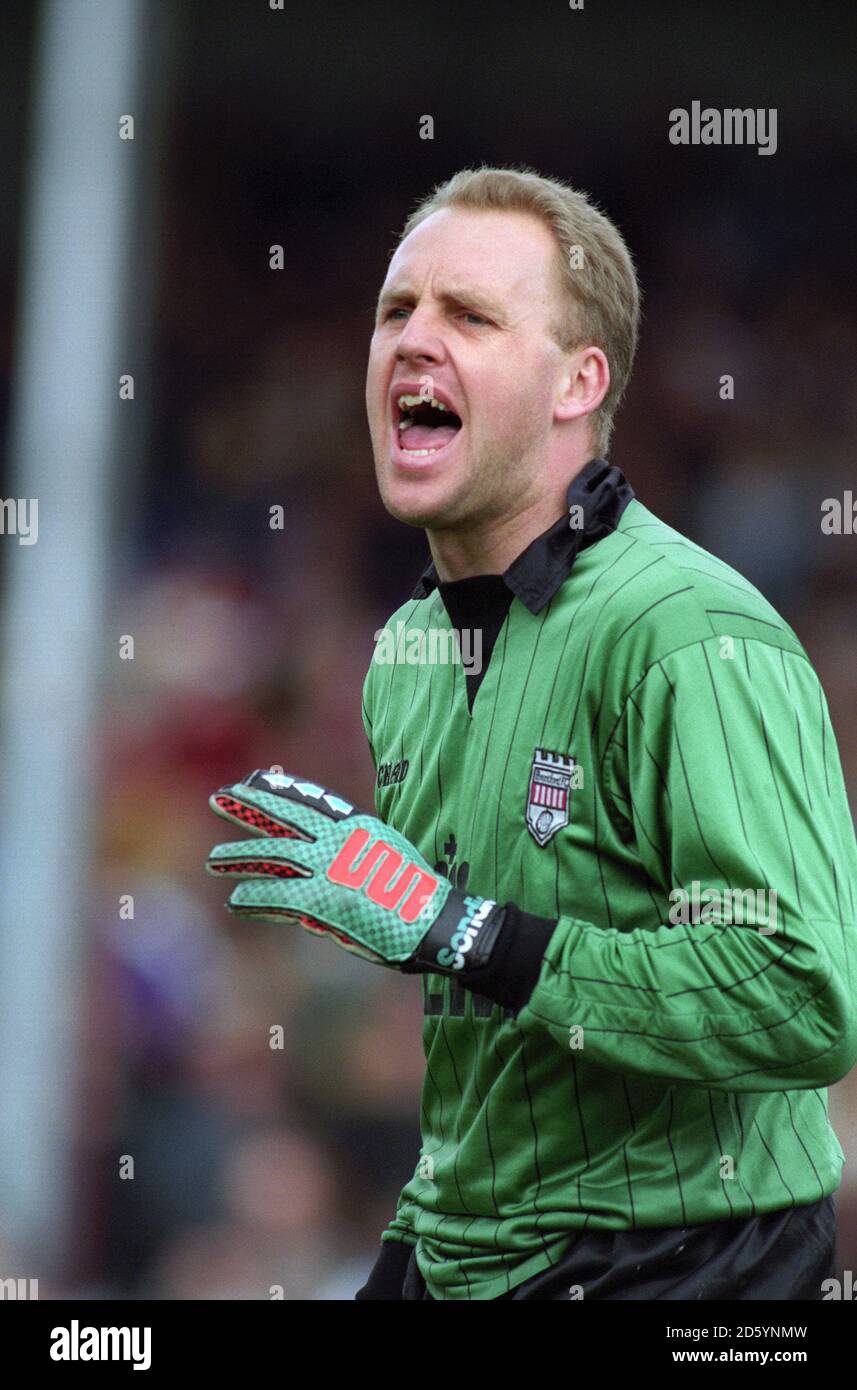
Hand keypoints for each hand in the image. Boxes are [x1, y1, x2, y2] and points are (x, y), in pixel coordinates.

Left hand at [206, 769, 504, 971]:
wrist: (433, 921)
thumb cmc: (414, 897)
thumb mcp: (384, 860)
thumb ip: (349, 859)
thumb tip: (320, 870)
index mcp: (356, 827)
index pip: (310, 801)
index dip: (280, 790)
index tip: (256, 780)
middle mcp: (339, 841)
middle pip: (284, 817)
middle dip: (249, 807)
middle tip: (219, 797)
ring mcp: (329, 869)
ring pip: (272, 854)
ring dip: (240, 856)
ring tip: (214, 858)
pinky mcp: (322, 900)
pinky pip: (277, 895)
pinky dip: (254, 897)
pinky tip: (236, 899)